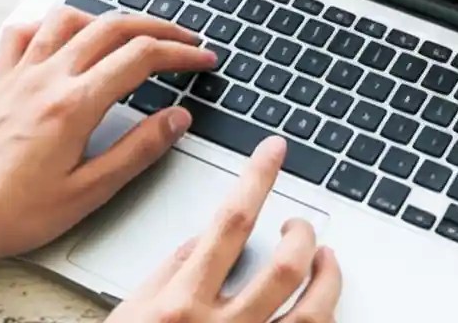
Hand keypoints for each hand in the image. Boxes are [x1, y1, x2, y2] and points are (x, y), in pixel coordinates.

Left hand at [0, 6, 216, 262]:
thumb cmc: (16, 213)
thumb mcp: (91, 192)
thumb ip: (138, 149)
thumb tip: (177, 118)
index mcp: (74, 105)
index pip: (141, 57)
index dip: (181, 54)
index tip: (203, 59)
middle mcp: (47, 80)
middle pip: (113, 26)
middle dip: (158, 27)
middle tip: (185, 40)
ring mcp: (20, 76)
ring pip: (69, 18)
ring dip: (108, 18)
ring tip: (131, 35)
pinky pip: (23, 33)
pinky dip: (49, 25)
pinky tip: (64, 38)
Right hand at [106, 137, 341, 322]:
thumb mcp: (127, 316)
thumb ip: (167, 273)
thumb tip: (201, 238)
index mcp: (181, 306)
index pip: (230, 223)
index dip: (257, 178)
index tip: (274, 151)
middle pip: (287, 269)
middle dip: (304, 236)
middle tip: (303, 224)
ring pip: (314, 315)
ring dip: (329, 280)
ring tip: (327, 261)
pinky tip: (321, 310)